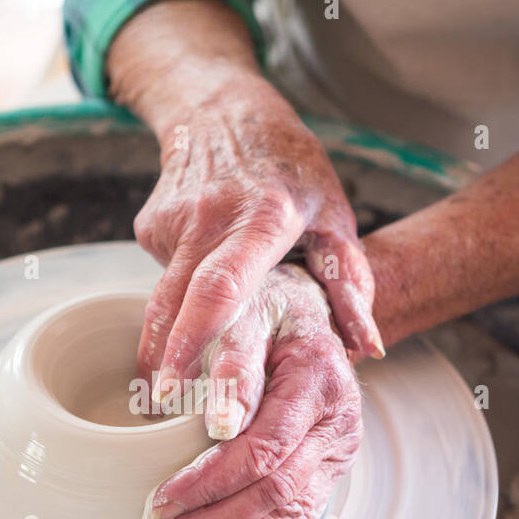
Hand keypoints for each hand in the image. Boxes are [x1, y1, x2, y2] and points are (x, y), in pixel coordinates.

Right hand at [133, 72, 384, 398]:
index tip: (184, 387)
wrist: (224, 110)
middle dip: (164, 360)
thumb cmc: (290, 169)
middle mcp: (210, 218)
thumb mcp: (333, 214)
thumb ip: (350, 280)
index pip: (223, 288)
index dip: (201, 340)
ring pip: (160, 297)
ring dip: (159, 346)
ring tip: (161, 393)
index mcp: (262, 219)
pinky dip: (176, 303)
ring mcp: (173, 221)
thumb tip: (368, 346)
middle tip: (160, 408)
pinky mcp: (149, 226)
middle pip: (176, 301)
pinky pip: (161, 278)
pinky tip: (194, 293)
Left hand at [142, 264, 362, 518]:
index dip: (209, 481)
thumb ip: (229, 361)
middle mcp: (338, 419)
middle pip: (275, 491)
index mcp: (318, 378)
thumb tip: (202, 418)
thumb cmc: (264, 306)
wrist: (306, 307)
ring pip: (287, 512)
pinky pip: (299, 517)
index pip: (262, 449)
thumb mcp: (244, 313)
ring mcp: (340, 448)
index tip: (161, 499)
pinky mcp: (332, 467)